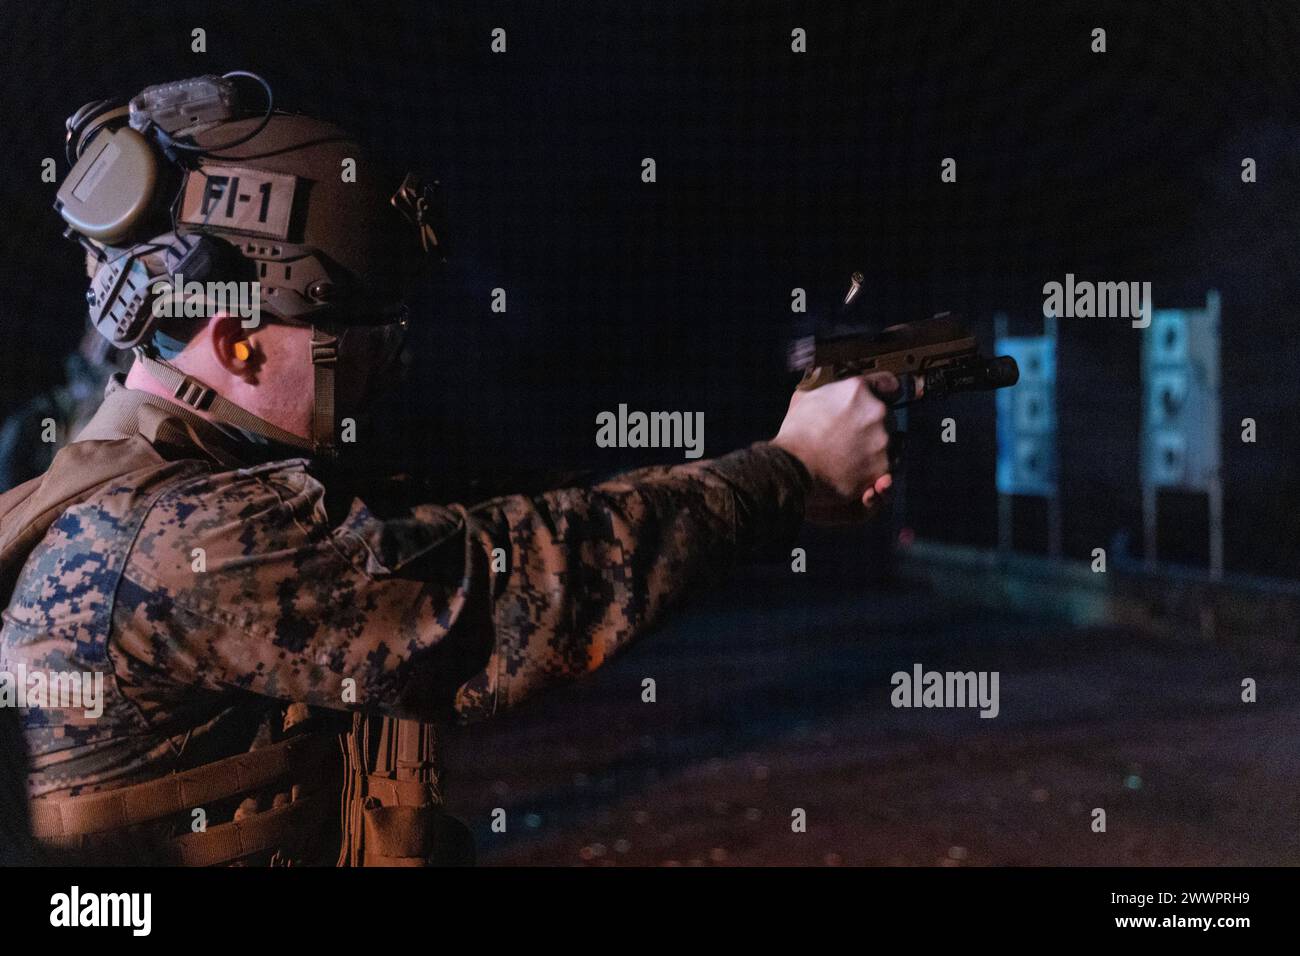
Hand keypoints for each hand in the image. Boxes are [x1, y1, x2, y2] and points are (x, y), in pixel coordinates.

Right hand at [771, 372, 897, 524]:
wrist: (792, 468)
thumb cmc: (795, 434)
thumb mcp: (804, 397)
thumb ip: (825, 390)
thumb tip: (826, 389)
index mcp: (858, 390)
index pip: (889, 383)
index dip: (885, 391)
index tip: (885, 397)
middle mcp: (876, 412)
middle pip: (886, 416)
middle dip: (871, 425)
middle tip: (849, 435)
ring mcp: (882, 441)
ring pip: (886, 443)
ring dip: (871, 448)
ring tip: (847, 456)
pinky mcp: (881, 467)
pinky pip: (882, 467)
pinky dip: (870, 470)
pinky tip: (851, 470)